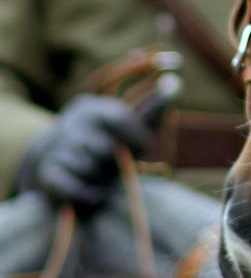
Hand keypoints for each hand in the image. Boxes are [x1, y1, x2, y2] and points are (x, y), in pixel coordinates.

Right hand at [16, 94, 151, 209]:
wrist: (55, 167)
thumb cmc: (102, 145)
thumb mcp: (126, 127)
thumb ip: (151, 109)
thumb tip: (176, 81)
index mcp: (90, 108)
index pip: (119, 117)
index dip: (136, 136)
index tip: (141, 148)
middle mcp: (69, 124)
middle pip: (106, 148)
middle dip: (114, 163)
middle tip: (111, 166)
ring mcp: (54, 149)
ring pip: (91, 170)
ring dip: (100, 180)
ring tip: (97, 176)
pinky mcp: (46, 175)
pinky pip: (76, 189)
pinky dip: (88, 195)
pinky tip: (89, 191)